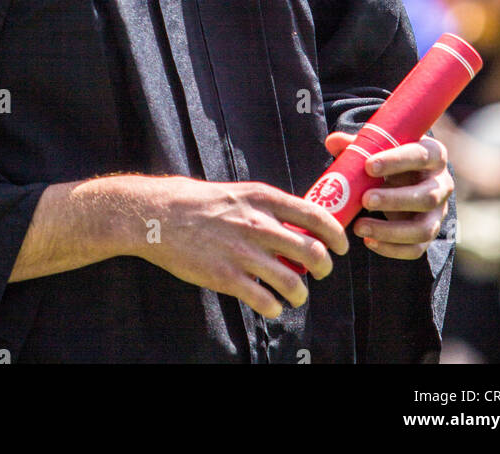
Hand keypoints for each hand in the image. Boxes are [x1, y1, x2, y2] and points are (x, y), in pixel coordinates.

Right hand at [126, 175, 348, 319]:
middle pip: (313, 253)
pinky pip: (266, 301)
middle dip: (324, 268)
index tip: (341, 246)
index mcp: (264, 199)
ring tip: (296, 294)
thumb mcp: (239, 192)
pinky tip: (271, 304)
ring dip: (301, 294)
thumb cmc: (197, 202)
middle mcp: (259, 225)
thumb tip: (295, 224)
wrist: (158, 216)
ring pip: (295, 282)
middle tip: (320, 272)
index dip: (336, 235)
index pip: (316, 216)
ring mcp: (244, 253)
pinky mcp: (228, 278)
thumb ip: (267, 207)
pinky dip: (275, 307)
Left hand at [325, 131, 452, 260]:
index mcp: (433, 155)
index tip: (369, 166)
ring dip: (391, 230)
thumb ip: (358, 145)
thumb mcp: (380, 148)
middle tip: (365, 200)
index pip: (420, 155)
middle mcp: (442, 184)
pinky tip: (369, 241)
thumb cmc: (392, 159)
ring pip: (424, 228)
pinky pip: (417, 249)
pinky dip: (392, 249)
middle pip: (426, 196)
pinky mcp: (430, 233)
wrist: (408, 179)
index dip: (396, 161)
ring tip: (359, 226)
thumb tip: (332, 142)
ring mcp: (439, 212)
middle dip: (394, 199)